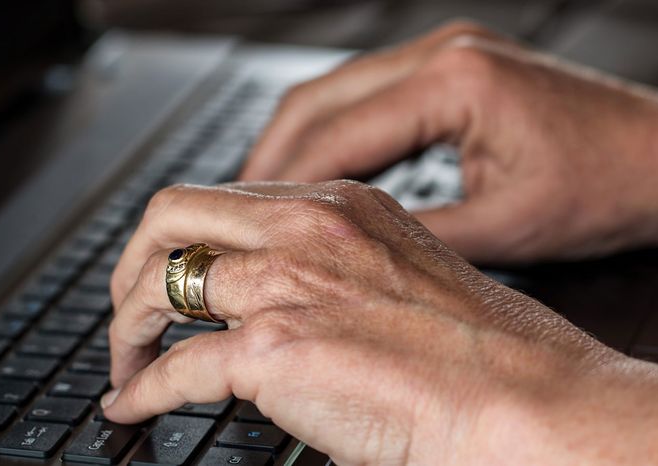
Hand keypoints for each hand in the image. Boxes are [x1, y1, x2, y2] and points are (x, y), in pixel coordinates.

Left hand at [105, 181, 657, 464]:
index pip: (231, 198)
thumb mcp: (409, 276)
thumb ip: (345, 272)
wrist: (529, 399)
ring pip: (160, 283)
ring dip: (128, 328)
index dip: (189, 237)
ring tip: (129, 362)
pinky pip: (174, 369)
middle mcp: (311, 231)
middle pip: (175, 216)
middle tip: (134, 308)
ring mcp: (290, 285)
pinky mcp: (277, 350)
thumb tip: (293, 297)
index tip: (181, 270)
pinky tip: (138, 406)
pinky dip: (141, 390)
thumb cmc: (491, 352)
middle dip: (137, 264)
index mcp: (346, 207)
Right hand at [239, 21, 657, 262]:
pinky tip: (325, 174)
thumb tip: (345, 256)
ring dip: (298, 145)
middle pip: (318, 98)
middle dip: (268, 156)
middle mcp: (445, 53)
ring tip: (265, 199)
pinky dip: (341, 136)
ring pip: (340, 93)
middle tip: (231, 211)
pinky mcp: (460, 70)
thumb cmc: (614, 186)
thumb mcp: (506, 228)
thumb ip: (415, 235)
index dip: (279, 185)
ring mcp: (451, 54)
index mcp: (455, 83)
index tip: (241, 222)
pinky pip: (375, 97)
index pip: (334, 133)